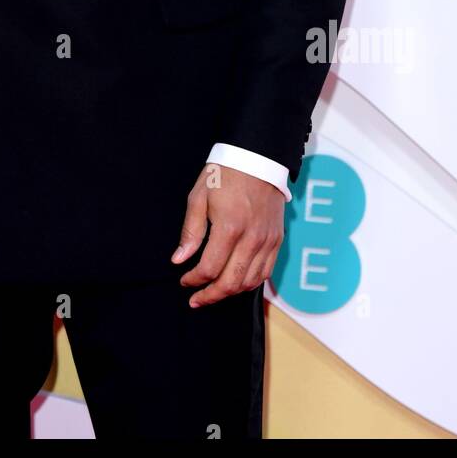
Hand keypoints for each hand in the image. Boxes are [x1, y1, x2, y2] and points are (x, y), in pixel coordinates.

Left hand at [172, 163, 284, 306]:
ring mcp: (267, 241)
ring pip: (249, 282)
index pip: (210, 268)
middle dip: (211, 295)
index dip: (193, 280)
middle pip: (231, 282)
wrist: (257, 157)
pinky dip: (249, 282)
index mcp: (229, 227)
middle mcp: (251, 238)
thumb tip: (179, 260)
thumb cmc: (224, 174)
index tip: (184, 281)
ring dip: (230, 292)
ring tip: (214, 292)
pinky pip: (265, 272)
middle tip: (196, 299)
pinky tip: (236, 282)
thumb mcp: (199, 197)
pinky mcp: (277, 240)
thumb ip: (191, 232)